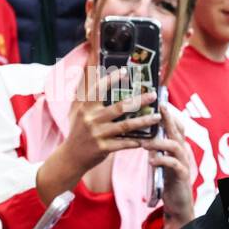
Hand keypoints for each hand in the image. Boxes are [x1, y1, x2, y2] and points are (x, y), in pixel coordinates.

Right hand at [37, 68, 159, 199]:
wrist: (71, 157)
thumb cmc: (79, 132)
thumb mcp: (80, 114)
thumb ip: (90, 99)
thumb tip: (102, 80)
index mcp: (86, 108)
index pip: (99, 89)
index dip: (111, 79)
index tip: (125, 71)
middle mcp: (91, 119)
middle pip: (119, 107)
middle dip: (138, 100)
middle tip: (153, 95)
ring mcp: (97, 134)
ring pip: (125, 125)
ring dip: (143, 121)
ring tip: (156, 117)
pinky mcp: (103, 148)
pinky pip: (124, 143)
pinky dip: (135, 141)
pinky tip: (146, 139)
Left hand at [142, 103, 194, 228]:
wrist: (178, 204)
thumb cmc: (168, 180)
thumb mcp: (162, 161)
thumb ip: (157, 149)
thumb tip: (143, 136)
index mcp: (177, 146)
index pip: (175, 126)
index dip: (169, 114)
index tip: (160, 101)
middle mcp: (182, 151)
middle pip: (177, 131)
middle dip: (168, 119)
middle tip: (159, 108)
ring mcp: (184, 163)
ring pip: (175, 146)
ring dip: (159, 143)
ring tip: (144, 143)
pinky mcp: (181, 176)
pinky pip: (173, 165)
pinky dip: (162, 161)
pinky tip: (151, 161)